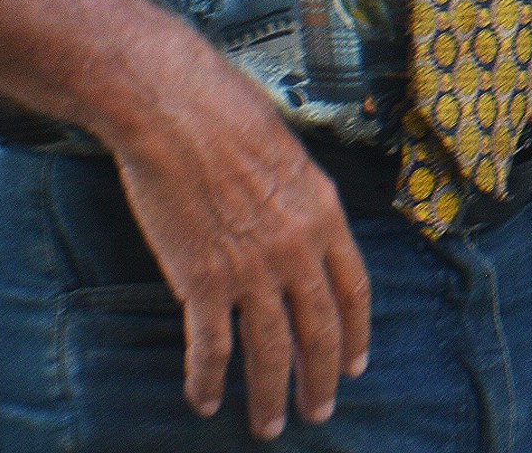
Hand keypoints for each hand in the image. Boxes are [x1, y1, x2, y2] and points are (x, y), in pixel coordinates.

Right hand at [104, 54, 370, 438]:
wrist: (176, 110)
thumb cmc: (228, 115)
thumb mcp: (289, 153)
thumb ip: (300, 200)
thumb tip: (301, 223)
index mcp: (326, 214)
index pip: (354, 290)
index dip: (355, 334)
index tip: (354, 365)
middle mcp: (298, 249)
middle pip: (319, 331)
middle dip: (319, 380)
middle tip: (318, 413)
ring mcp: (252, 269)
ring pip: (270, 351)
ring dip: (270, 396)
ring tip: (269, 427)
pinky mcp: (203, 281)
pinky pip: (210, 346)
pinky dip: (207, 379)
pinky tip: (205, 401)